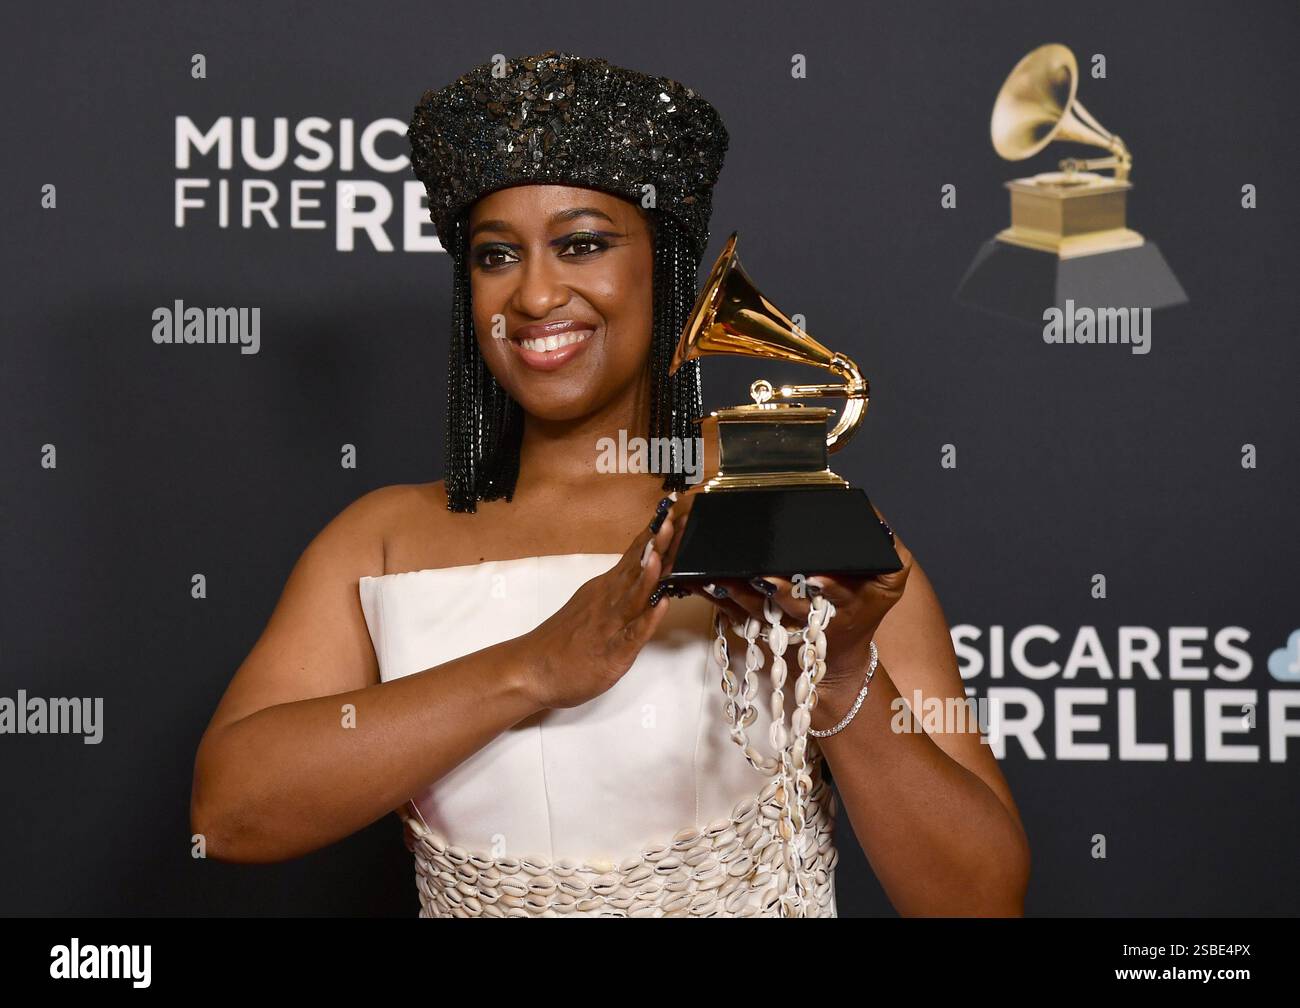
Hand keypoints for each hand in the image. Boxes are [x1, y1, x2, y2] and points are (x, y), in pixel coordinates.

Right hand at [520, 494, 681, 709]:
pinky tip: (661, 604)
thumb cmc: (562, 642)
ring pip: (637, 593)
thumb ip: (614, 590)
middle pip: (640, 566)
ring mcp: (611, 624)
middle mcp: (609, 600)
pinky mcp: (613, 651)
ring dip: (653, 569)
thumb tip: (636, 573)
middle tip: (681, 514)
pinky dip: (648, 618)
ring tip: (666, 547)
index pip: (635, 555)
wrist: (531, 670)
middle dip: (662, 542)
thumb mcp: (590, 606)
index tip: (674, 509)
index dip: (656, 534)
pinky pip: (634, 633)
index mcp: (606, 588)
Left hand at [676, 505, 913, 700]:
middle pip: (790, 606)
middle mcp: (808, 616)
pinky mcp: (754, 624)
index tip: (815, 578)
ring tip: (720, 577)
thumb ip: (889, 550)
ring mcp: (778, 624)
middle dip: (775, 592)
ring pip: (756, 612)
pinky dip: (715, 596)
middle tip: (761, 577)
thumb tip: (870, 512)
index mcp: (842, 601)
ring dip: (737, 594)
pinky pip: (731, 612)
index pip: (835, 594)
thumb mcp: (890, 579)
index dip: (827, 588)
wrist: (838, 655)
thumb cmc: (862, 608)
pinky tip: (700, 580)